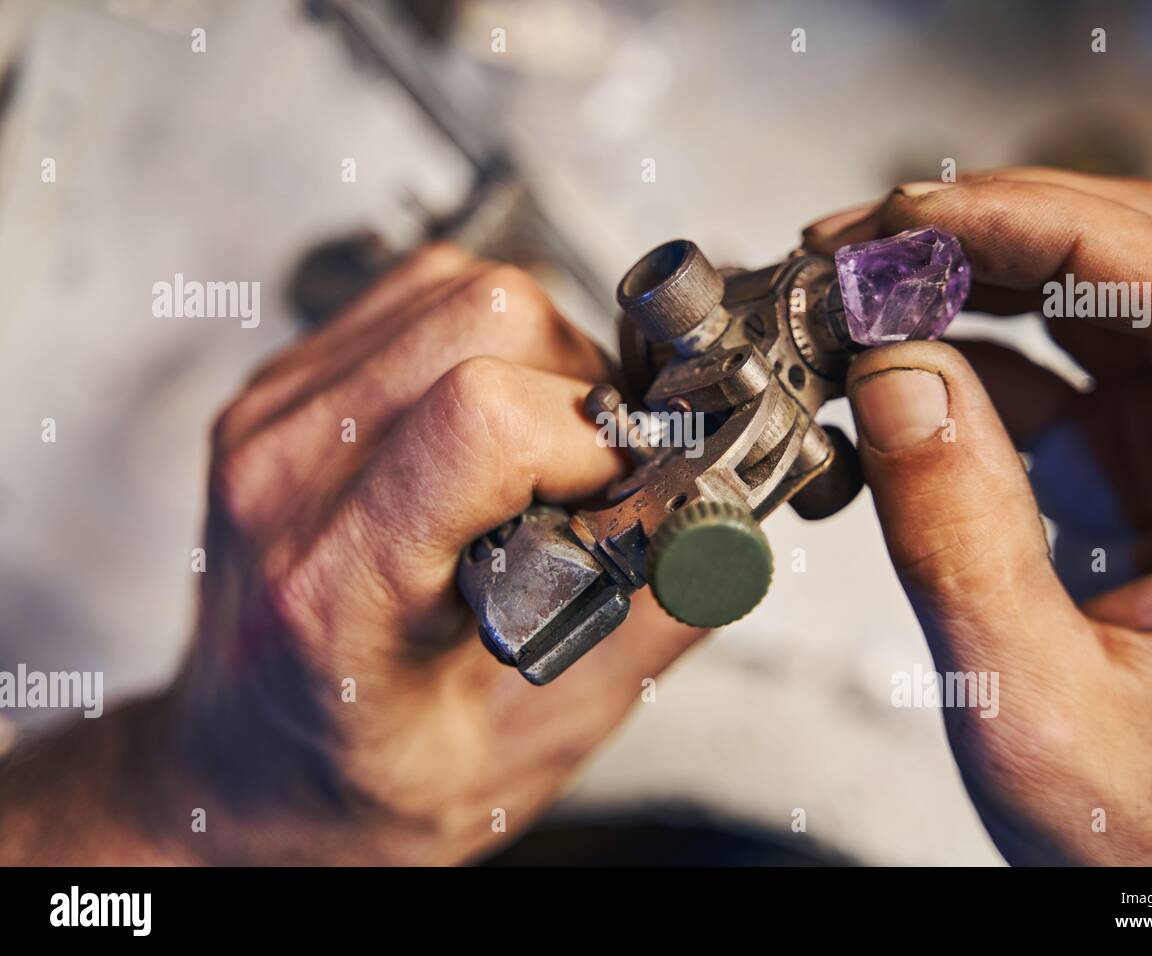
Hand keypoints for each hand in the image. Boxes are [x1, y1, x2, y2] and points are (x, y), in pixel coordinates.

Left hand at [156, 247, 698, 862]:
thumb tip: (721, 532)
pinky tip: (485, 425)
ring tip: (538, 453)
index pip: (482, 420)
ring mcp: (274, 419)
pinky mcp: (283, 387)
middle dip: (581, 386)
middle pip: (485, 319)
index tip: (622, 492)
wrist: (247, 770)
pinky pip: (414, 295)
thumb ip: (645, 631)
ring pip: (458, 285)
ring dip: (539, 357)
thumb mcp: (528, 747)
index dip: (594, 438)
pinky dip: (486, 342)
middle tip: (591, 473)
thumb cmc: (363, 778)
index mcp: (338, 588)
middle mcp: (286, 478)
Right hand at [806, 168, 1151, 864]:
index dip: (1050, 228)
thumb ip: (959, 543)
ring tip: (851, 291)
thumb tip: (891, 378)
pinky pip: (1045, 373)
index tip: (919, 222)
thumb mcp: (1035, 709)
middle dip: (993, 230)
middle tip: (860, 242)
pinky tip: (881, 363)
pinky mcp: (1130, 471)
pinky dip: (956, 352)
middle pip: (1142, 265)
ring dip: (966, 278)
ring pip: (1089, 303)